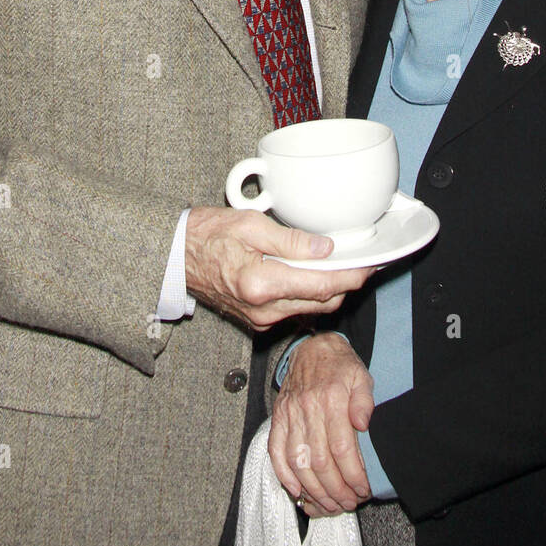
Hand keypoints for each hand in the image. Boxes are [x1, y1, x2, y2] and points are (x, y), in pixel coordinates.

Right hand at [185, 207, 375, 330]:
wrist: (175, 257)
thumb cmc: (206, 235)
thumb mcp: (250, 224)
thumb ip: (292, 240)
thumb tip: (325, 248)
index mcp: (261, 284)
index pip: (322, 285)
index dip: (352, 274)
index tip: (369, 264)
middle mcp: (263, 309)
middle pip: (323, 301)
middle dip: (346, 283)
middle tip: (361, 261)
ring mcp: (260, 319)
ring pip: (311, 308)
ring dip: (329, 288)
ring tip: (339, 263)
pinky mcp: (257, 321)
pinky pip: (295, 309)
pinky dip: (309, 293)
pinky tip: (312, 273)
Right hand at [268, 332, 373, 516]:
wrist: (312, 347)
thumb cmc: (340, 365)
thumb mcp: (361, 376)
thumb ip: (364, 401)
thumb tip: (362, 425)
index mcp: (331, 398)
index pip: (342, 448)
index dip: (352, 475)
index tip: (362, 489)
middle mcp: (307, 408)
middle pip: (319, 461)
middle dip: (335, 489)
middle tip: (348, 502)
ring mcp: (289, 414)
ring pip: (297, 462)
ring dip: (313, 489)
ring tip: (329, 503)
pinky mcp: (278, 417)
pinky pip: (275, 450)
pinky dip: (283, 474)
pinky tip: (297, 490)